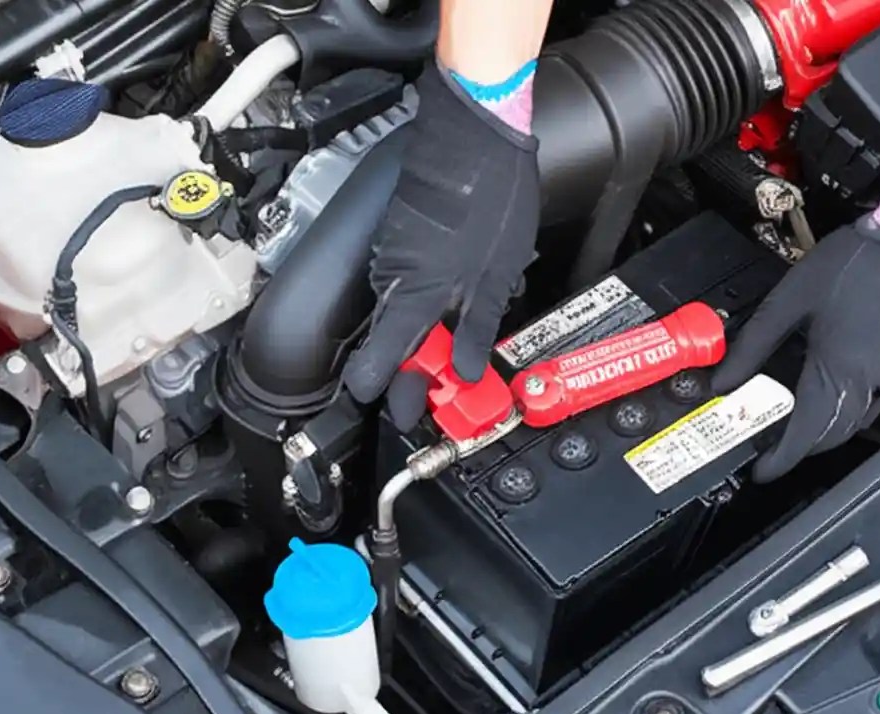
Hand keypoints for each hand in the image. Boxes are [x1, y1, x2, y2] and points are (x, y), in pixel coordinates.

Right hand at [343, 62, 538, 429]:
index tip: (403, 414)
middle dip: (416, 371)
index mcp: (415, 296)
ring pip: (406, 311)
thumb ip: (478, 328)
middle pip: (395, 341)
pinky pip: (412, 283)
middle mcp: (395, 278)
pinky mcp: (403, 234)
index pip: (380, 362)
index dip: (392, 394)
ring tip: (461, 349)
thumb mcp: (498, 277)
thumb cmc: (491, 199)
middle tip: (441, 391)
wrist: (476, 133)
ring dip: (429, 334)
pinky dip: (430, 300)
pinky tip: (458, 299)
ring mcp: (395, 253)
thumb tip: (467, 371)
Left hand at [712, 217, 879, 480]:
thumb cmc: (854, 267)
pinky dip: (846, 413)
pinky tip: (830, 397)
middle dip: (800, 450)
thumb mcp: (789, 301)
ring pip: (852, 423)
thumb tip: (723, 379)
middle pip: (830, 436)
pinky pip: (869, 404)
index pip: (805, 434)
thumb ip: (754, 344)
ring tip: (794, 427)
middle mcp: (864, 382)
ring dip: (823, 433)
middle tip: (772, 448)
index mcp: (835, 371)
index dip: (782, 459)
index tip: (762, 470)